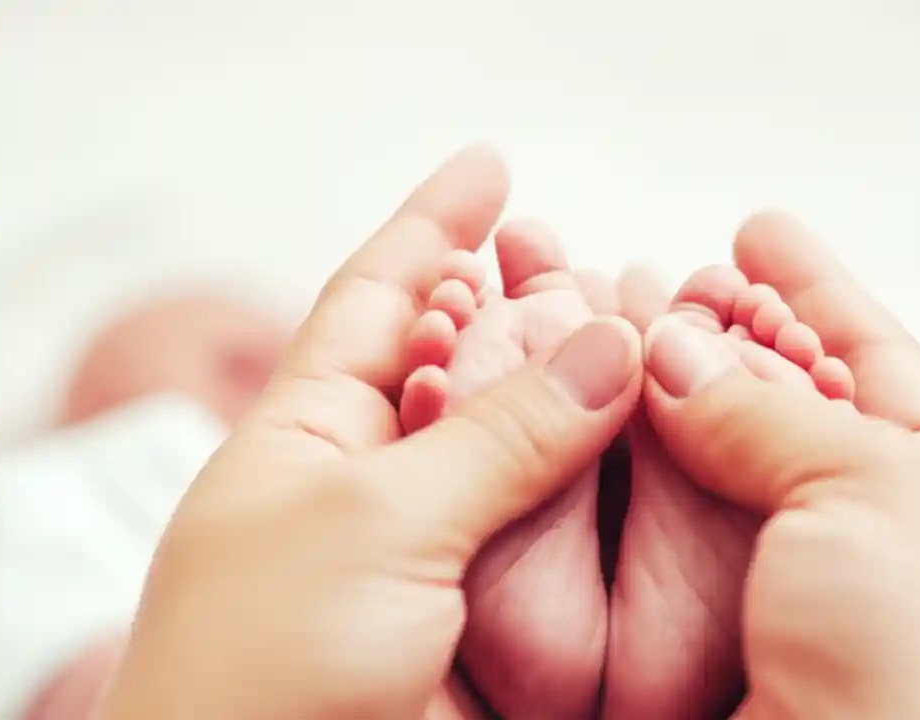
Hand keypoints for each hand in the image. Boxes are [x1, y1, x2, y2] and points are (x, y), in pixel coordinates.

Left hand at [96, 145, 643, 719]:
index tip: (491, 169)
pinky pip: (565, 534)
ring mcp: (444, 551)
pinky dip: (610, 493)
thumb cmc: (260, 676)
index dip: (434, 227)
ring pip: (530, 450)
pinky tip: (658, 451)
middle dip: (529, 306)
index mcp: (312, 436)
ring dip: (585, 399)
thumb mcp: (375, 525)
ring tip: (646, 336)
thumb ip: (499, 433)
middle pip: (468, 365)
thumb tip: (607, 345)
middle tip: (601, 261)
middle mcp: (382, 484)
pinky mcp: (501, 619)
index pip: (378, 298)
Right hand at [640, 213, 919, 718]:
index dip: (814, 286)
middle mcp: (851, 526)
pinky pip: (643, 508)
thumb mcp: (872, 494)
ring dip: (648, 379)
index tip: (757, 230)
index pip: (871, 356)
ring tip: (599, 311)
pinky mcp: (687, 612)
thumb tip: (678, 350)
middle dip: (714, 326)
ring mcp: (764, 570)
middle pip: (773, 393)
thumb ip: (769, 411)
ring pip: (696, 447)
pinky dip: (608, 450)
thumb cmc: (907, 673)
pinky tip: (578, 403)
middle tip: (657, 272)